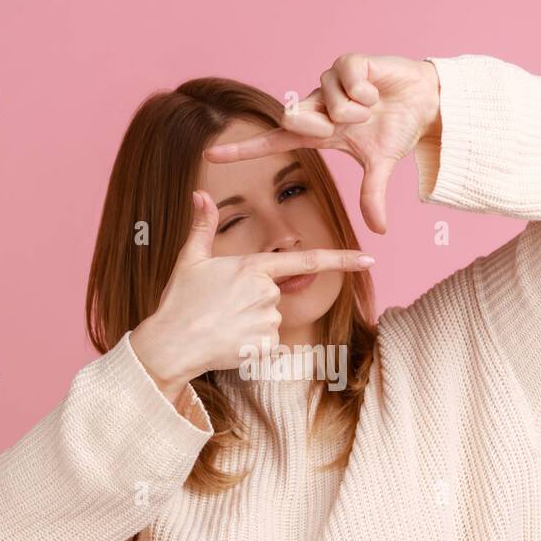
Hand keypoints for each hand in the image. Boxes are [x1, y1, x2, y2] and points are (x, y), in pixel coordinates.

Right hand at [130, 189, 374, 401]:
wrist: (171, 344)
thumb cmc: (179, 302)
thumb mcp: (190, 260)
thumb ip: (203, 227)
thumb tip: (199, 194)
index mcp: (254, 268)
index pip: (307, 261)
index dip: (342, 260)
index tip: (369, 258)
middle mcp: (267, 294)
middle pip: (275, 295)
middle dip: (253, 301)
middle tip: (220, 307)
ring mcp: (268, 322)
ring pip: (270, 320)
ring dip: (251, 324)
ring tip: (220, 325)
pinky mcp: (266, 347)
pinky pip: (267, 344)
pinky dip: (251, 345)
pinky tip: (228, 343)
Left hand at [203, 53, 440, 234]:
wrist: (425, 101)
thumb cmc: (396, 128)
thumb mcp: (380, 164)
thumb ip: (372, 195)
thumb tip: (379, 232)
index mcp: (317, 130)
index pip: (273, 140)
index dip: (243, 150)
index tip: (210, 156)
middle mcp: (316, 104)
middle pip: (292, 118)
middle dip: (322, 127)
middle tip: (351, 125)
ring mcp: (329, 81)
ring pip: (329, 104)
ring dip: (357, 112)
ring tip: (372, 107)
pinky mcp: (347, 62)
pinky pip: (349, 83)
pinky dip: (367, 93)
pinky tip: (377, 90)